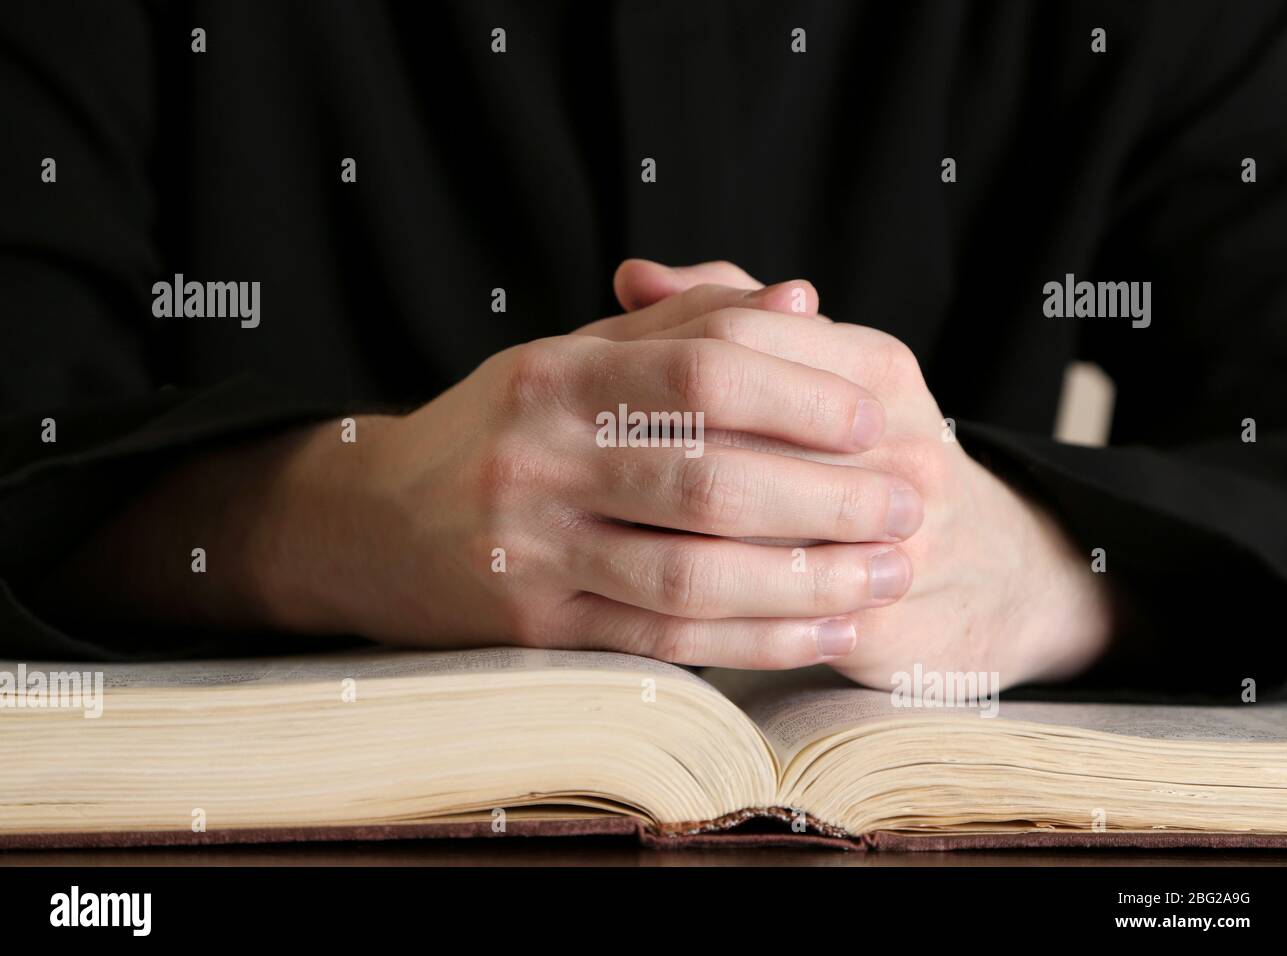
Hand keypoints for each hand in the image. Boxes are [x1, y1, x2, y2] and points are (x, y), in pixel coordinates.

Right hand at [255, 281, 925, 666]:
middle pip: (708, 479)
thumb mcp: (568, 359)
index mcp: (553, 376)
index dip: (798, 394)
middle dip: (825, 496)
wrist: (367, 526)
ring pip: (690, 575)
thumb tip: (802, 298)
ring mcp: (532, 552)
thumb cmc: (494, 431)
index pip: (698, 371)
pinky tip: (823, 631)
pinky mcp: (535, 629)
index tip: (874, 417)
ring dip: (805, 580)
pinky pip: (662, 642)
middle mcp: (538, 460)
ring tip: (888, 574)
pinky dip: (753, 639)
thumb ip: (680, 327)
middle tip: (909, 503)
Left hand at [602, 260, 1115, 688]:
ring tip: (593, 533)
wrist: (995, 571)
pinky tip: (642, 602)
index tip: (584, 397)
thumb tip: (634, 274)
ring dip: (663, 540)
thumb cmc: (873, 457)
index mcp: (877, 371)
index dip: (651, 377)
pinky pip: (776, 616)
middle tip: (567, 474)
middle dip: (645, 465)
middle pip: (742, 448)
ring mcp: (899, 539)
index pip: (744, 351)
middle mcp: (900, 447)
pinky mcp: (887, 618)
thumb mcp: (821, 371)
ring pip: (754, 538)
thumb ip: (731, 318)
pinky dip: (707, 611)